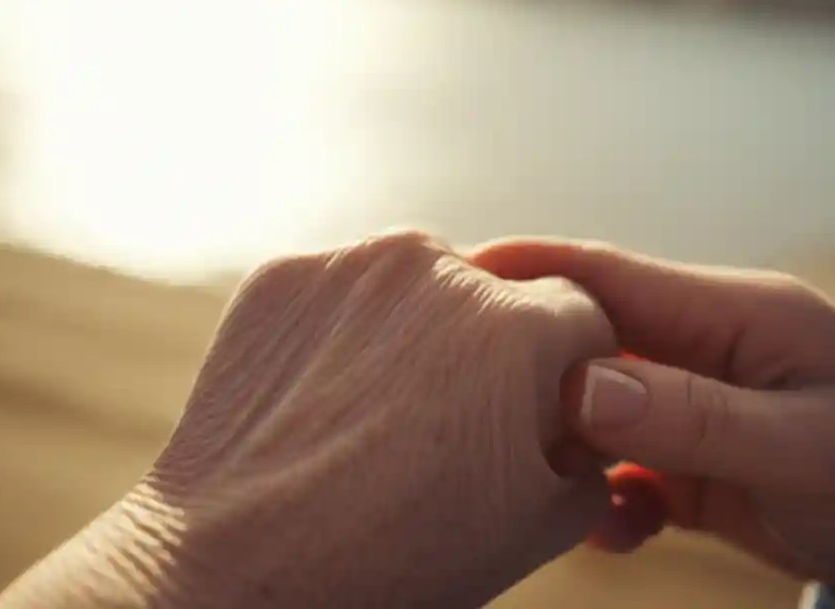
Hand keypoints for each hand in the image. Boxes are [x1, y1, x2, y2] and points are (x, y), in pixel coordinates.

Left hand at [0, 231, 618, 608]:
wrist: (240, 570)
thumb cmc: (397, 561)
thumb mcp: (540, 526)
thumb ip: (593, 453)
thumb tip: (588, 424)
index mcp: (518, 325)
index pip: (581, 316)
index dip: (570, 370)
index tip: (542, 412)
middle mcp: (437, 264)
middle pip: (494, 294)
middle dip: (490, 348)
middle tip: (452, 424)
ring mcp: (350, 264)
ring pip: (414, 282)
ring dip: (416, 329)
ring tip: (380, 414)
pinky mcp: (281, 275)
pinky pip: (340, 291)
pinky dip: (342, 330)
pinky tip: (323, 400)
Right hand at [473, 239, 834, 597]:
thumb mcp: (807, 449)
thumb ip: (695, 417)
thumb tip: (585, 387)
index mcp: (737, 314)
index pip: (612, 273)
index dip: (531, 268)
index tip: (454, 276)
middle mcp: (707, 346)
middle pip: (589, 335)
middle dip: (530, 364)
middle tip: (466, 400)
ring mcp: (697, 400)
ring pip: (594, 404)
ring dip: (564, 443)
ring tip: (542, 486)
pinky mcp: (691, 456)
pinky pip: (620, 464)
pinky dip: (602, 496)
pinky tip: (617, 529)